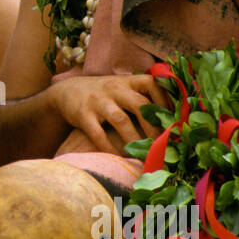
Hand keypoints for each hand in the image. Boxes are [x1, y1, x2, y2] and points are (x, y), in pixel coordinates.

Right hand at [49, 73, 168, 154]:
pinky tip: (119, 157)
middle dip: (153, 127)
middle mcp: (114, 88)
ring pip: (121, 120)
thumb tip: (169, 117)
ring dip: (134, 140)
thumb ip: (140, 96)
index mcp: (127, 81)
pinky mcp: (83, 115)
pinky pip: (98, 134)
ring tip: (143, 155)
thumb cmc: (102, 93)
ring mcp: (98, 101)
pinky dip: (109, 148)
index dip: (164, 101)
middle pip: (140, 105)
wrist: (67, 91)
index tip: (172, 120)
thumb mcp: (121, 86)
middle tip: (161, 145)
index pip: (152, 83)